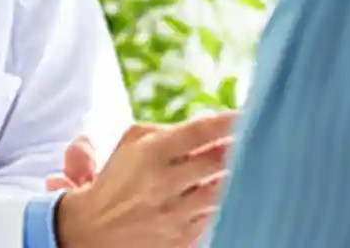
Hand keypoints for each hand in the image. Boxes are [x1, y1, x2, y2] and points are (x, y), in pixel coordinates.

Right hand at [54, 112, 236, 247]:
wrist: (91, 229)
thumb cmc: (119, 177)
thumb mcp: (133, 142)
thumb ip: (169, 129)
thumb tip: (212, 122)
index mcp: (151, 152)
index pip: (199, 132)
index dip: (229, 121)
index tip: (251, 114)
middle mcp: (163, 182)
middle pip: (218, 161)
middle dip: (241, 149)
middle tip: (257, 140)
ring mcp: (173, 214)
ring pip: (222, 192)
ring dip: (236, 179)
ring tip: (247, 168)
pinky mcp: (181, 239)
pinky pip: (216, 219)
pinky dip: (225, 205)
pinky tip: (231, 196)